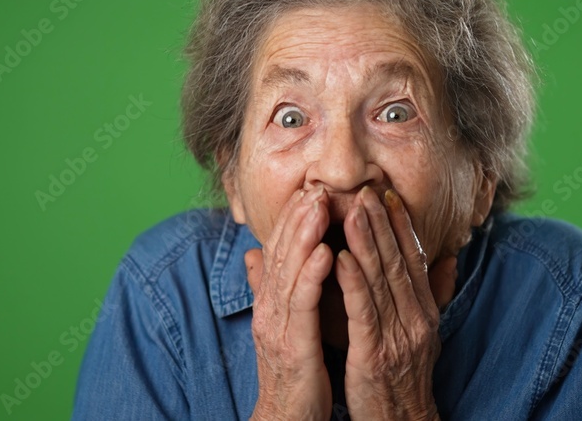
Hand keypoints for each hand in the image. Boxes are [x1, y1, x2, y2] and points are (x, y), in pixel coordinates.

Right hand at [245, 186, 334, 419]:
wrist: (286, 417)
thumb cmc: (292, 370)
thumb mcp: (280, 322)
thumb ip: (269, 288)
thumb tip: (253, 255)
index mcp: (269, 299)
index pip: (278, 247)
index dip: (292, 217)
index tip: (310, 188)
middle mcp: (268, 306)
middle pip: (280, 251)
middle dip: (298, 215)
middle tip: (316, 184)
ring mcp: (276, 324)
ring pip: (289, 269)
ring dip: (304, 234)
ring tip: (321, 204)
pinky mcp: (291, 344)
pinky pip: (302, 303)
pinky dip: (313, 274)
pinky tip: (328, 252)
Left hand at [335, 187, 456, 420]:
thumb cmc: (406, 377)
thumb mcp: (425, 333)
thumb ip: (434, 295)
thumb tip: (448, 259)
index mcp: (424, 311)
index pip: (413, 259)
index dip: (400, 225)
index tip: (387, 194)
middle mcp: (416, 319)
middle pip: (397, 261)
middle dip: (381, 223)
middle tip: (367, 189)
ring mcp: (398, 336)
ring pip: (381, 280)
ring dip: (366, 242)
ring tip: (353, 210)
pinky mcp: (376, 355)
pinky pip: (363, 312)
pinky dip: (353, 282)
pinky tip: (341, 258)